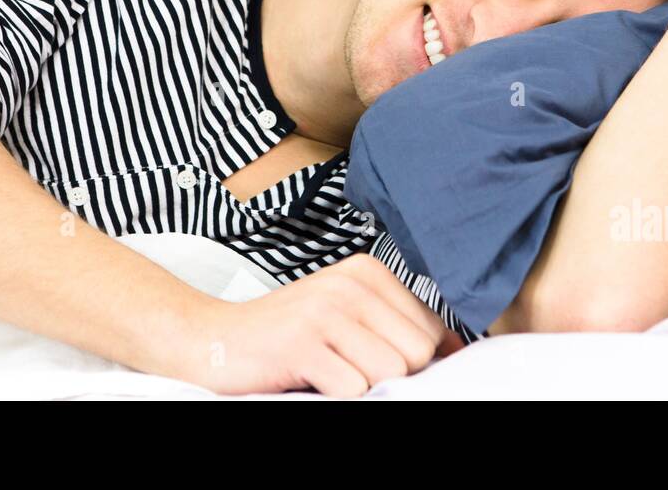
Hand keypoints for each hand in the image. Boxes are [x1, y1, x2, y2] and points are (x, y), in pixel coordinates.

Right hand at [173, 253, 464, 396]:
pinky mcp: (303, 343)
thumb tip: (454, 353)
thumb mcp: (347, 316)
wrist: (213, 338)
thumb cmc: (288, 335)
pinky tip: (310, 379)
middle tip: (348, 371)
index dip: (417, 361)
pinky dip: (335, 395)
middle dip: (392, 377)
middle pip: (416, 354)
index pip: (430, 329)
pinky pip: (353, 389)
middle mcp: (350, 284)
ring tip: (327, 372)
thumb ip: (396, 327)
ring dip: (360, 387)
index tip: (384, 367)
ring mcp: (326, 311)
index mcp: (368, 273)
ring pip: (388, 373)